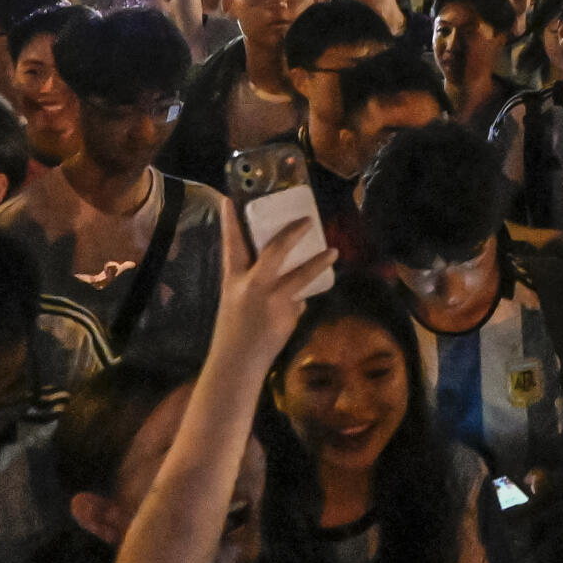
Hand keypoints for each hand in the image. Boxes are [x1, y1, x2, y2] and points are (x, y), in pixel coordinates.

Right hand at [211, 197, 336, 368]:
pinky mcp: (287, 314)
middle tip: (307, 220)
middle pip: (274, 251)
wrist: (237, 362)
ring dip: (319, 262)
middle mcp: (251, 286)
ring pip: (300, 274)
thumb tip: (283, 276)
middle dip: (292, 234)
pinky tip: (297, 306)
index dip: (229, 222)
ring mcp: (271, 300)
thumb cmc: (236, 330)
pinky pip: (300, 299)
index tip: (229, 200)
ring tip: (333, 252)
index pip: (230, 245)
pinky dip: (300, 301)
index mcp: (233, 280)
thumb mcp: (237, 301)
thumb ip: (257, 285)